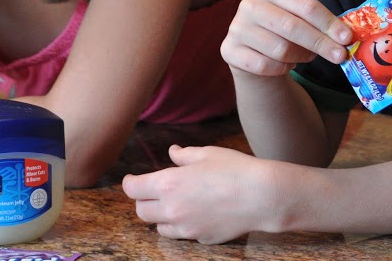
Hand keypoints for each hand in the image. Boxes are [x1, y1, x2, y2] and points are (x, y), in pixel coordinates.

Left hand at [123, 145, 277, 243]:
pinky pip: (183, 234)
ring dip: (161, 216)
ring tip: (175, 203)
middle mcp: (172, 209)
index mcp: (169, 184)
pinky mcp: (201, 238)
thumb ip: (184, 155)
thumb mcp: (207, 154)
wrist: (262, 197)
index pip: (133, 189)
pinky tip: (196, 213)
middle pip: (142, 212)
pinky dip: (182, 225)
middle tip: (153, 191)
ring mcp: (187, 228)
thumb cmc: (236, 170)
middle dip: (144, 200)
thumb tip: (173, 152)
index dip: (129, 183)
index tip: (132, 179)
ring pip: (159, 227)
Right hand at [221, 0, 351, 76]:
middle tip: (340, 56)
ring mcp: (236, 28)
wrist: (252, 51)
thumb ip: (319, 24)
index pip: (305, 5)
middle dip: (321, 43)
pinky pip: (265, 66)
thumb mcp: (299, 19)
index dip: (328, 23)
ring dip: (300, 57)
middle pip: (293, 27)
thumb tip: (346, 37)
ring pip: (280, 49)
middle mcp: (250, 5)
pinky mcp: (229, 50)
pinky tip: (285, 64)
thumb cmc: (283, 31)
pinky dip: (281, 69)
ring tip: (306, 56)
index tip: (346, 38)